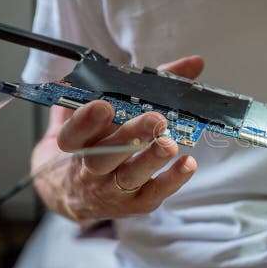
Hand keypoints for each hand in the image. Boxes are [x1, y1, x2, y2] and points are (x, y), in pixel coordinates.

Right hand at [40, 56, 203, 220]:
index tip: (103, 106)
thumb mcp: (105, 110)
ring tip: (170, 144)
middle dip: (130, 137)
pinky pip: (152, 194)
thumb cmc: (95, 141)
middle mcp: (89, 169)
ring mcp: (111, 190)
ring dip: (151, 159)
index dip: (85, 121)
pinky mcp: (134, 204)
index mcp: (75, 144)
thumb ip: (146, 85)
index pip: (73, 134)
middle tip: (156, 120)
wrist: (74, 194)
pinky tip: (188, 164)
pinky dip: (172, 180)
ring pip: (129, 176)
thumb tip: (193, 63)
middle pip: (104, 156)